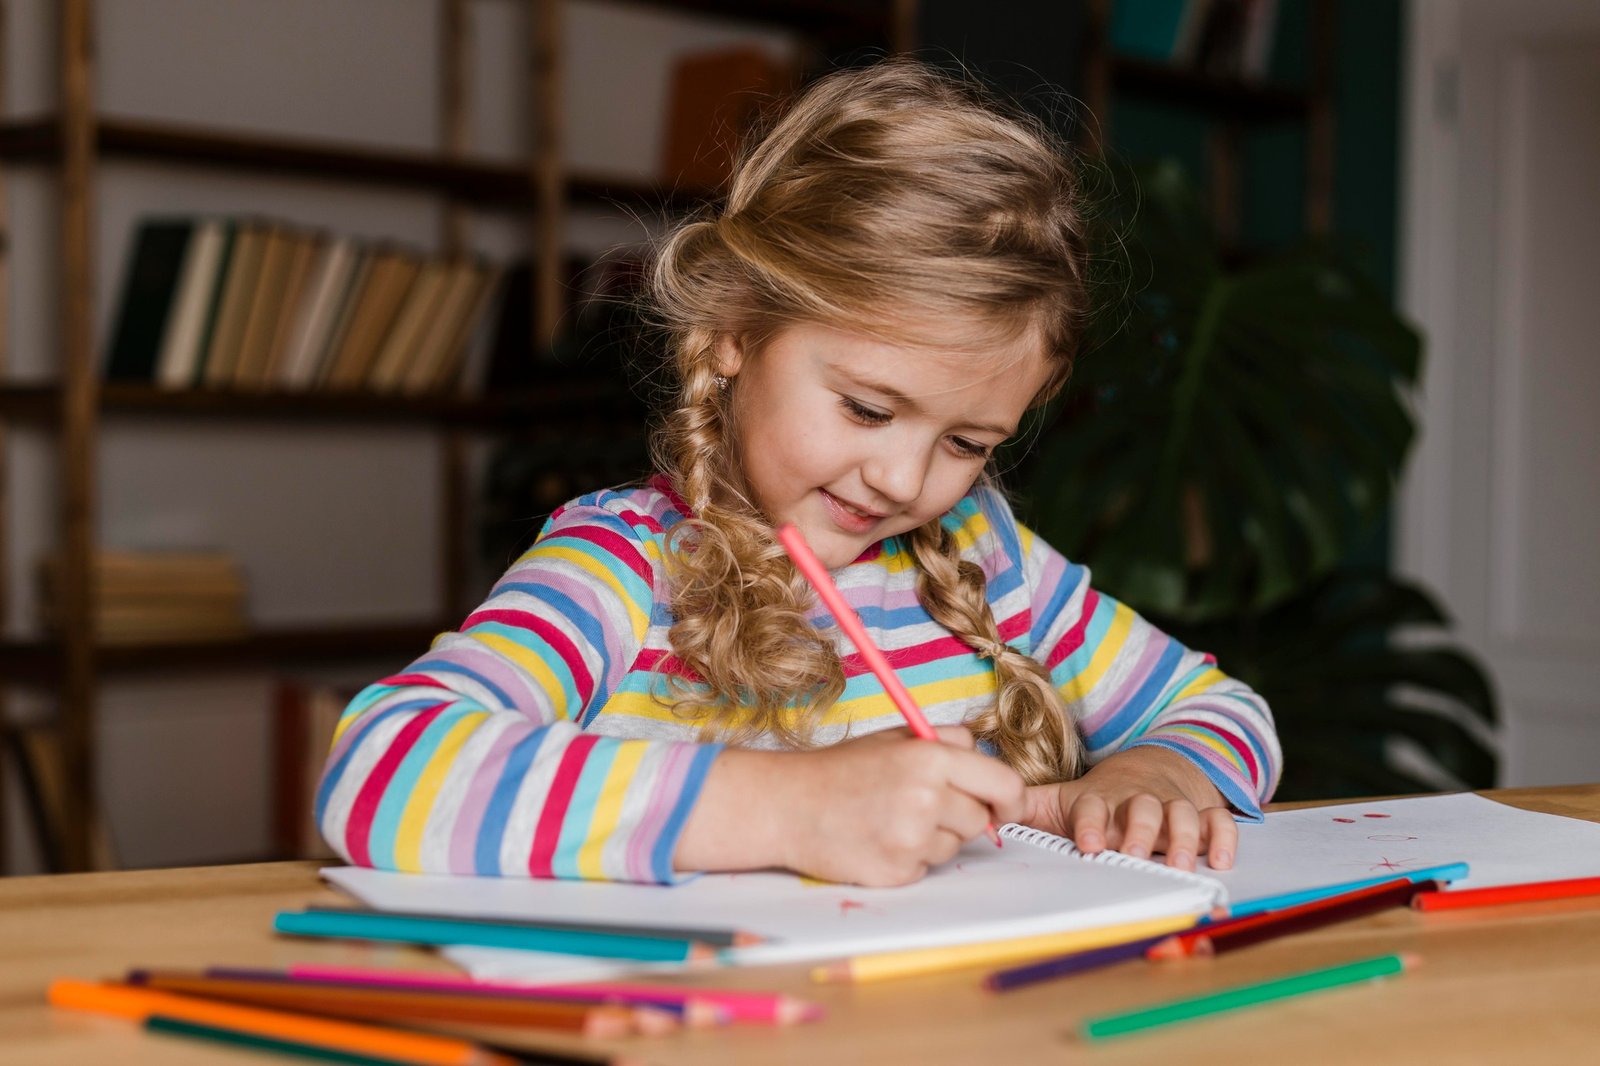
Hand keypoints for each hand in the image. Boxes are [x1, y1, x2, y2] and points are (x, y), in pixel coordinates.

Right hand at [677, 726, 1025, 886]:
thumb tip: (984, 757)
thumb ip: (945, 741)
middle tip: (922, 806)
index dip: (1011, 800)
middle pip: (979, 820)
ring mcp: (911, 839)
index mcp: (930, 758)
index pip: (1004, 784)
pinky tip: (878, 840)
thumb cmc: (841, 770)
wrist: (787, 806)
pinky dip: (909, 858)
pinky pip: (926, 868)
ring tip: (891, 821)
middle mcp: (926, 798)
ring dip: (934, 838)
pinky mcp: (897, 872)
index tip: (1006, 807)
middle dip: (960, 816)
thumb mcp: (895, 737)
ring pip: (954, 847)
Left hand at [1022, 746, 1236, 871]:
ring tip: (1179, 865)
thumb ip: (1026, 808)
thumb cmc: (1099, 798)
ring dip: (1182, 838)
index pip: (1092, 806)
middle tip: (1134, 857)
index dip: (1090, 823)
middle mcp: (1137, 800)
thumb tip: (986, 814)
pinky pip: (1218, 820)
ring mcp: (1171, 804)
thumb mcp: (1062, 799)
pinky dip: (1223, 837)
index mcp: (1100, 800)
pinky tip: (1221, 861)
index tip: (1087, 845)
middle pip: (1141, 808)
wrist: (1150, 768)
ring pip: (1181, 814)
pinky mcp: (1201, 812)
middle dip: (1138, 831)